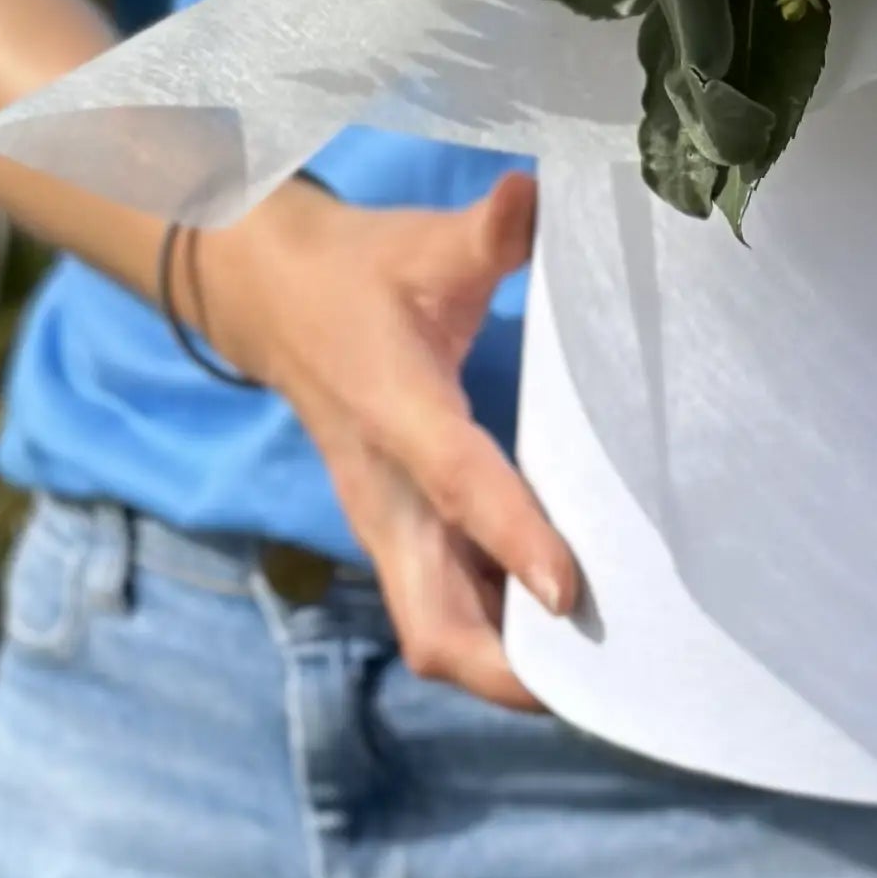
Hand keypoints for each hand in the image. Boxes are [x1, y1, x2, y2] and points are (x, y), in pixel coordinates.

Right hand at [191, 171, 578, 713]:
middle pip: (432, 619)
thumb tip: (533, 195)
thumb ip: (487, 233)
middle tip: (606, 682)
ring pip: (436, 628)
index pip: (458, 485)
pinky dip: (498, 635)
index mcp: (395, 413)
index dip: (512, 538)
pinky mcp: (396, 534)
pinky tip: (570, 638)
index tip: (571, 591)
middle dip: (508, 667)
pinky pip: (443, 609)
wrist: (268, 297)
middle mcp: (385, 493)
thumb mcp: (421, 244)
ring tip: (608, 676)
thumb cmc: (359, 273)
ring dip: (508, 663)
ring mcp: (386, 524)